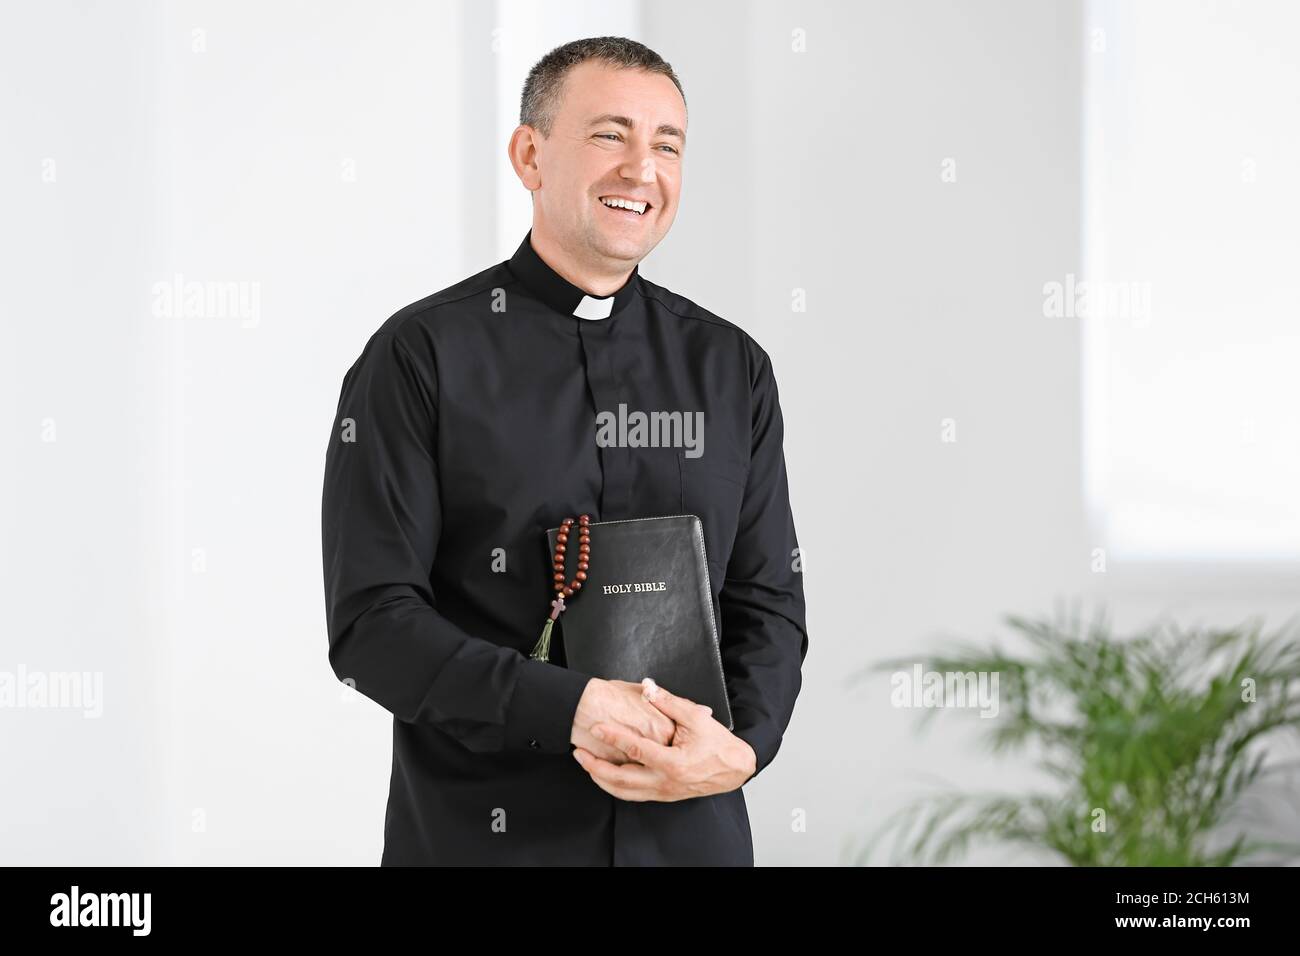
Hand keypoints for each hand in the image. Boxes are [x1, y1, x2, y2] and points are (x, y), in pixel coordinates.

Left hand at [572, 680, 756, 800]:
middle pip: (620, 780)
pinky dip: (615, 786)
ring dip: (601, 779)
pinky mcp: (663, 795)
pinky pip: (633, 795)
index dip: (613, 737)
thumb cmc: (718, 744)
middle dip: (595, 766)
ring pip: (623, 792)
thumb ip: (668, 702)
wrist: (735, 769)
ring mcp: (663, 792)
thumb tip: (648, 686)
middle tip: (578, 752)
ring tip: (585, 764)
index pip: (635, 750)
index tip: (595, 727)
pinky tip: (605, 776)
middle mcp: (665, 782)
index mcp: (673, 763)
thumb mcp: (696, 718)